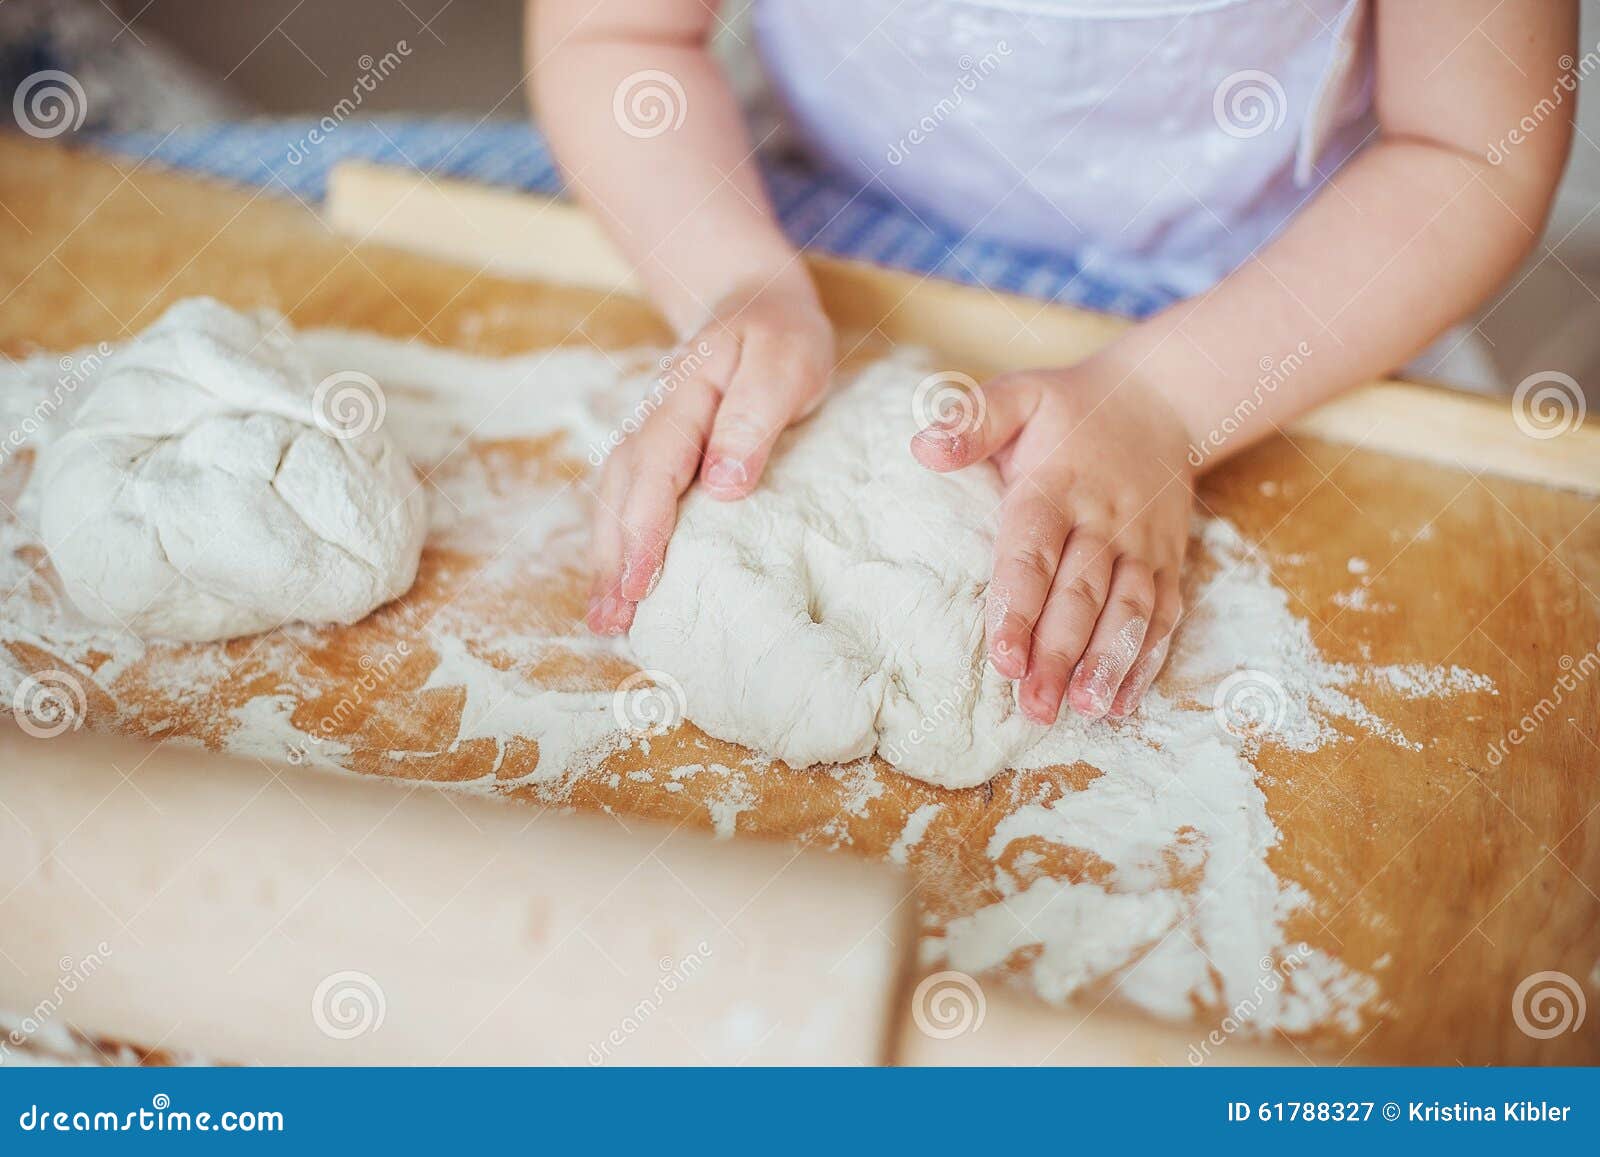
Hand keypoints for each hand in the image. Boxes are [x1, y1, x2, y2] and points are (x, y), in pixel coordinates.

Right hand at [586, 271, 834, 634]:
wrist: (753, 301)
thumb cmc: (779, 336)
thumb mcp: (786, 362)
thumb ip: (754, 416)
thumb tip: (724, 485)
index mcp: (684, 393)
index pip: (657, 468)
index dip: (646, 529)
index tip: (642, 582)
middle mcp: (652, 415)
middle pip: (621, 492)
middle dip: (613, 559)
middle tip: (611, 622)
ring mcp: (647, 432)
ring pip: (615, 500)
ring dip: (606, 559)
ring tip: (604, 620)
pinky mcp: (654, 452)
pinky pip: (627, 500)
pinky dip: (617, 543)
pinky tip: (618, 585)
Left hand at [911, 363, 1193, 721]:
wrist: (1160, 400)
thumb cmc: (1071, 408)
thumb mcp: (1019, 395)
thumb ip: (972, 420)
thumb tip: (923, 447)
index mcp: (1057, 487)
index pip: (1033, 555)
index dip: (1019, 608)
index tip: (1003, 658)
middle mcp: (1103, 522)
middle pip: (1080, 596)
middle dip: (1059, 655)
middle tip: (1035, 706)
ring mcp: (1142, 546)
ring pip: (1129, 612)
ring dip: (1107, 664)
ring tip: (1083, 711)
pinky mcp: (1169, 562)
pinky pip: (1162, 615)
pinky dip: (1147, 660)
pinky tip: (1123, 702)